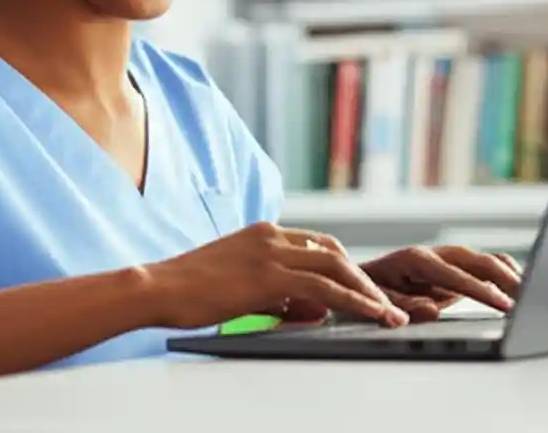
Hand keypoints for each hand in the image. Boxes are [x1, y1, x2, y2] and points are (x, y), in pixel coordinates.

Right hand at [144, 222, 410, 329]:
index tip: (360, 287)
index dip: (343, 267)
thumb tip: (312, 310)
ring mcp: (271, 251)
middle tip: (384, 303)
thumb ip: (276, 294)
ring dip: (366, 291)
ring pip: (336, 265)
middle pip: (333, 251)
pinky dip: (353, 300)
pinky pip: (324, 287)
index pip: (316, 244)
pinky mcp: (270, 274)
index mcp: (261, 233)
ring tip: (388, 314)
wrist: (158, 287)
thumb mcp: (238, 287)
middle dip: (363, 278)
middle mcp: (271, 235)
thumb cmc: (188, 290)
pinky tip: (370, 314)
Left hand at [360, 246, 522, 321]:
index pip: (455, 274)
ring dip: (508, 275)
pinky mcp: (451, 269)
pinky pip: (481, 266)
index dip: (482, 290)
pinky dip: (502, 273)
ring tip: (534, 294)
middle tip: (530, 299)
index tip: (506, 305)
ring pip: (482, 260)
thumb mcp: (374, 303)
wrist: (351, 281)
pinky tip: (519, 285)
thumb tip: (431, 308)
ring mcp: (443, 259)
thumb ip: (402, 306)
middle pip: (476, 260)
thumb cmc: (361, 294)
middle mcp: (432, 254)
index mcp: (414, 260)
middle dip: (504, 279)